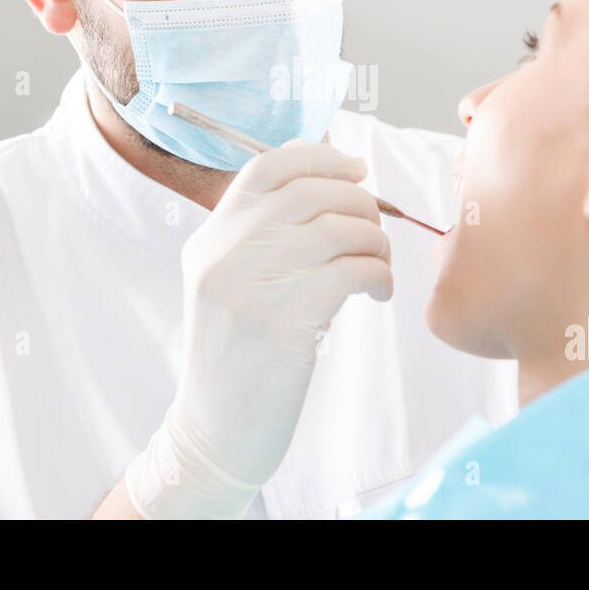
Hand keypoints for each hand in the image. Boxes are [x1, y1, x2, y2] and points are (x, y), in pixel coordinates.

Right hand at [124, 141, 391, 518]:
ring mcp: (251, 285)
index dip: (320, 157)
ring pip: (338, 228)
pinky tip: (377, 294)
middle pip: (310, 191)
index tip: (356, 168)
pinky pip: (352, 271)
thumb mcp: (230, 284)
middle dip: (359, 202)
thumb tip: (332, 184)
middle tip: (374, 231)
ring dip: (375, 242)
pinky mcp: (284, 320)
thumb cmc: (239, 357)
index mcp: (209, 238)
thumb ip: (263, 236)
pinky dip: (379, 276)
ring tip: (378, 267)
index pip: (266, 168)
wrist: (216, 432)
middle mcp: (224, 253)